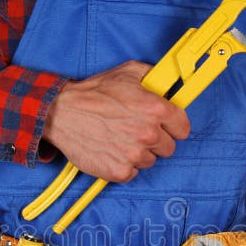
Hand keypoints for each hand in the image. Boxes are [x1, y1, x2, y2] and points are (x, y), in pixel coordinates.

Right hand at [42, 61, 190, 182]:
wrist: (63, 113)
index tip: (166, 126)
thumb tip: (171, 83)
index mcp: (155, 109)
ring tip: (120, 138)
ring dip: (139, 153)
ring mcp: (134, 154)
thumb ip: (155, 77)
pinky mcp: (119, 171)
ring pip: (150, 161)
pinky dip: (124, 165)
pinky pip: (133, 173)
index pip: (183, 128)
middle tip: (136, 130)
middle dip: (156, 140)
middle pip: (168, 147)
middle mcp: (148, 133)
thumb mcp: (128, 72)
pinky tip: (112, 150)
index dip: (173, 126)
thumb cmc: (94, 93)